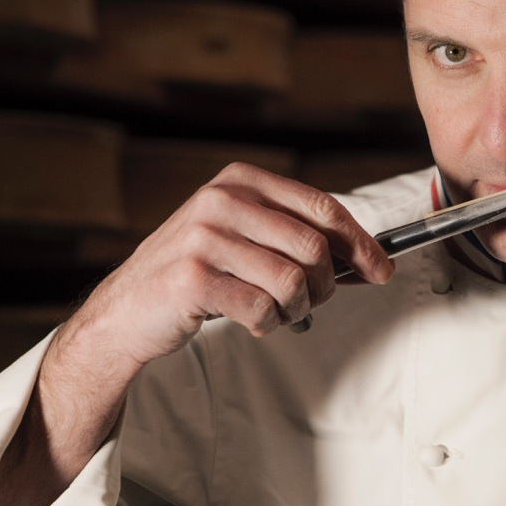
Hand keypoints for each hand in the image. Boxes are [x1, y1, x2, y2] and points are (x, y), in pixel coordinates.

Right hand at [69, 162, 394, 370]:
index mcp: (240, 181)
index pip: (321, 207)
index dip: (359, 241)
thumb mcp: (242, 235)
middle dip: (326, 283)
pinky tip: (253, 321)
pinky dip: (268, 324)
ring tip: (279, 312)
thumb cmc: (197, 273)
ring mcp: (204, 238)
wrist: (126, 311)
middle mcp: (221, 201)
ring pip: (291, 280)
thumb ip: (294, 236)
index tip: (380, 268)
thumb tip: (365, 256)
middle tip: (315, 302)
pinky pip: (262, 308)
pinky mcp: (193, 279)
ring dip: (297, 308)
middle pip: (313, 245)